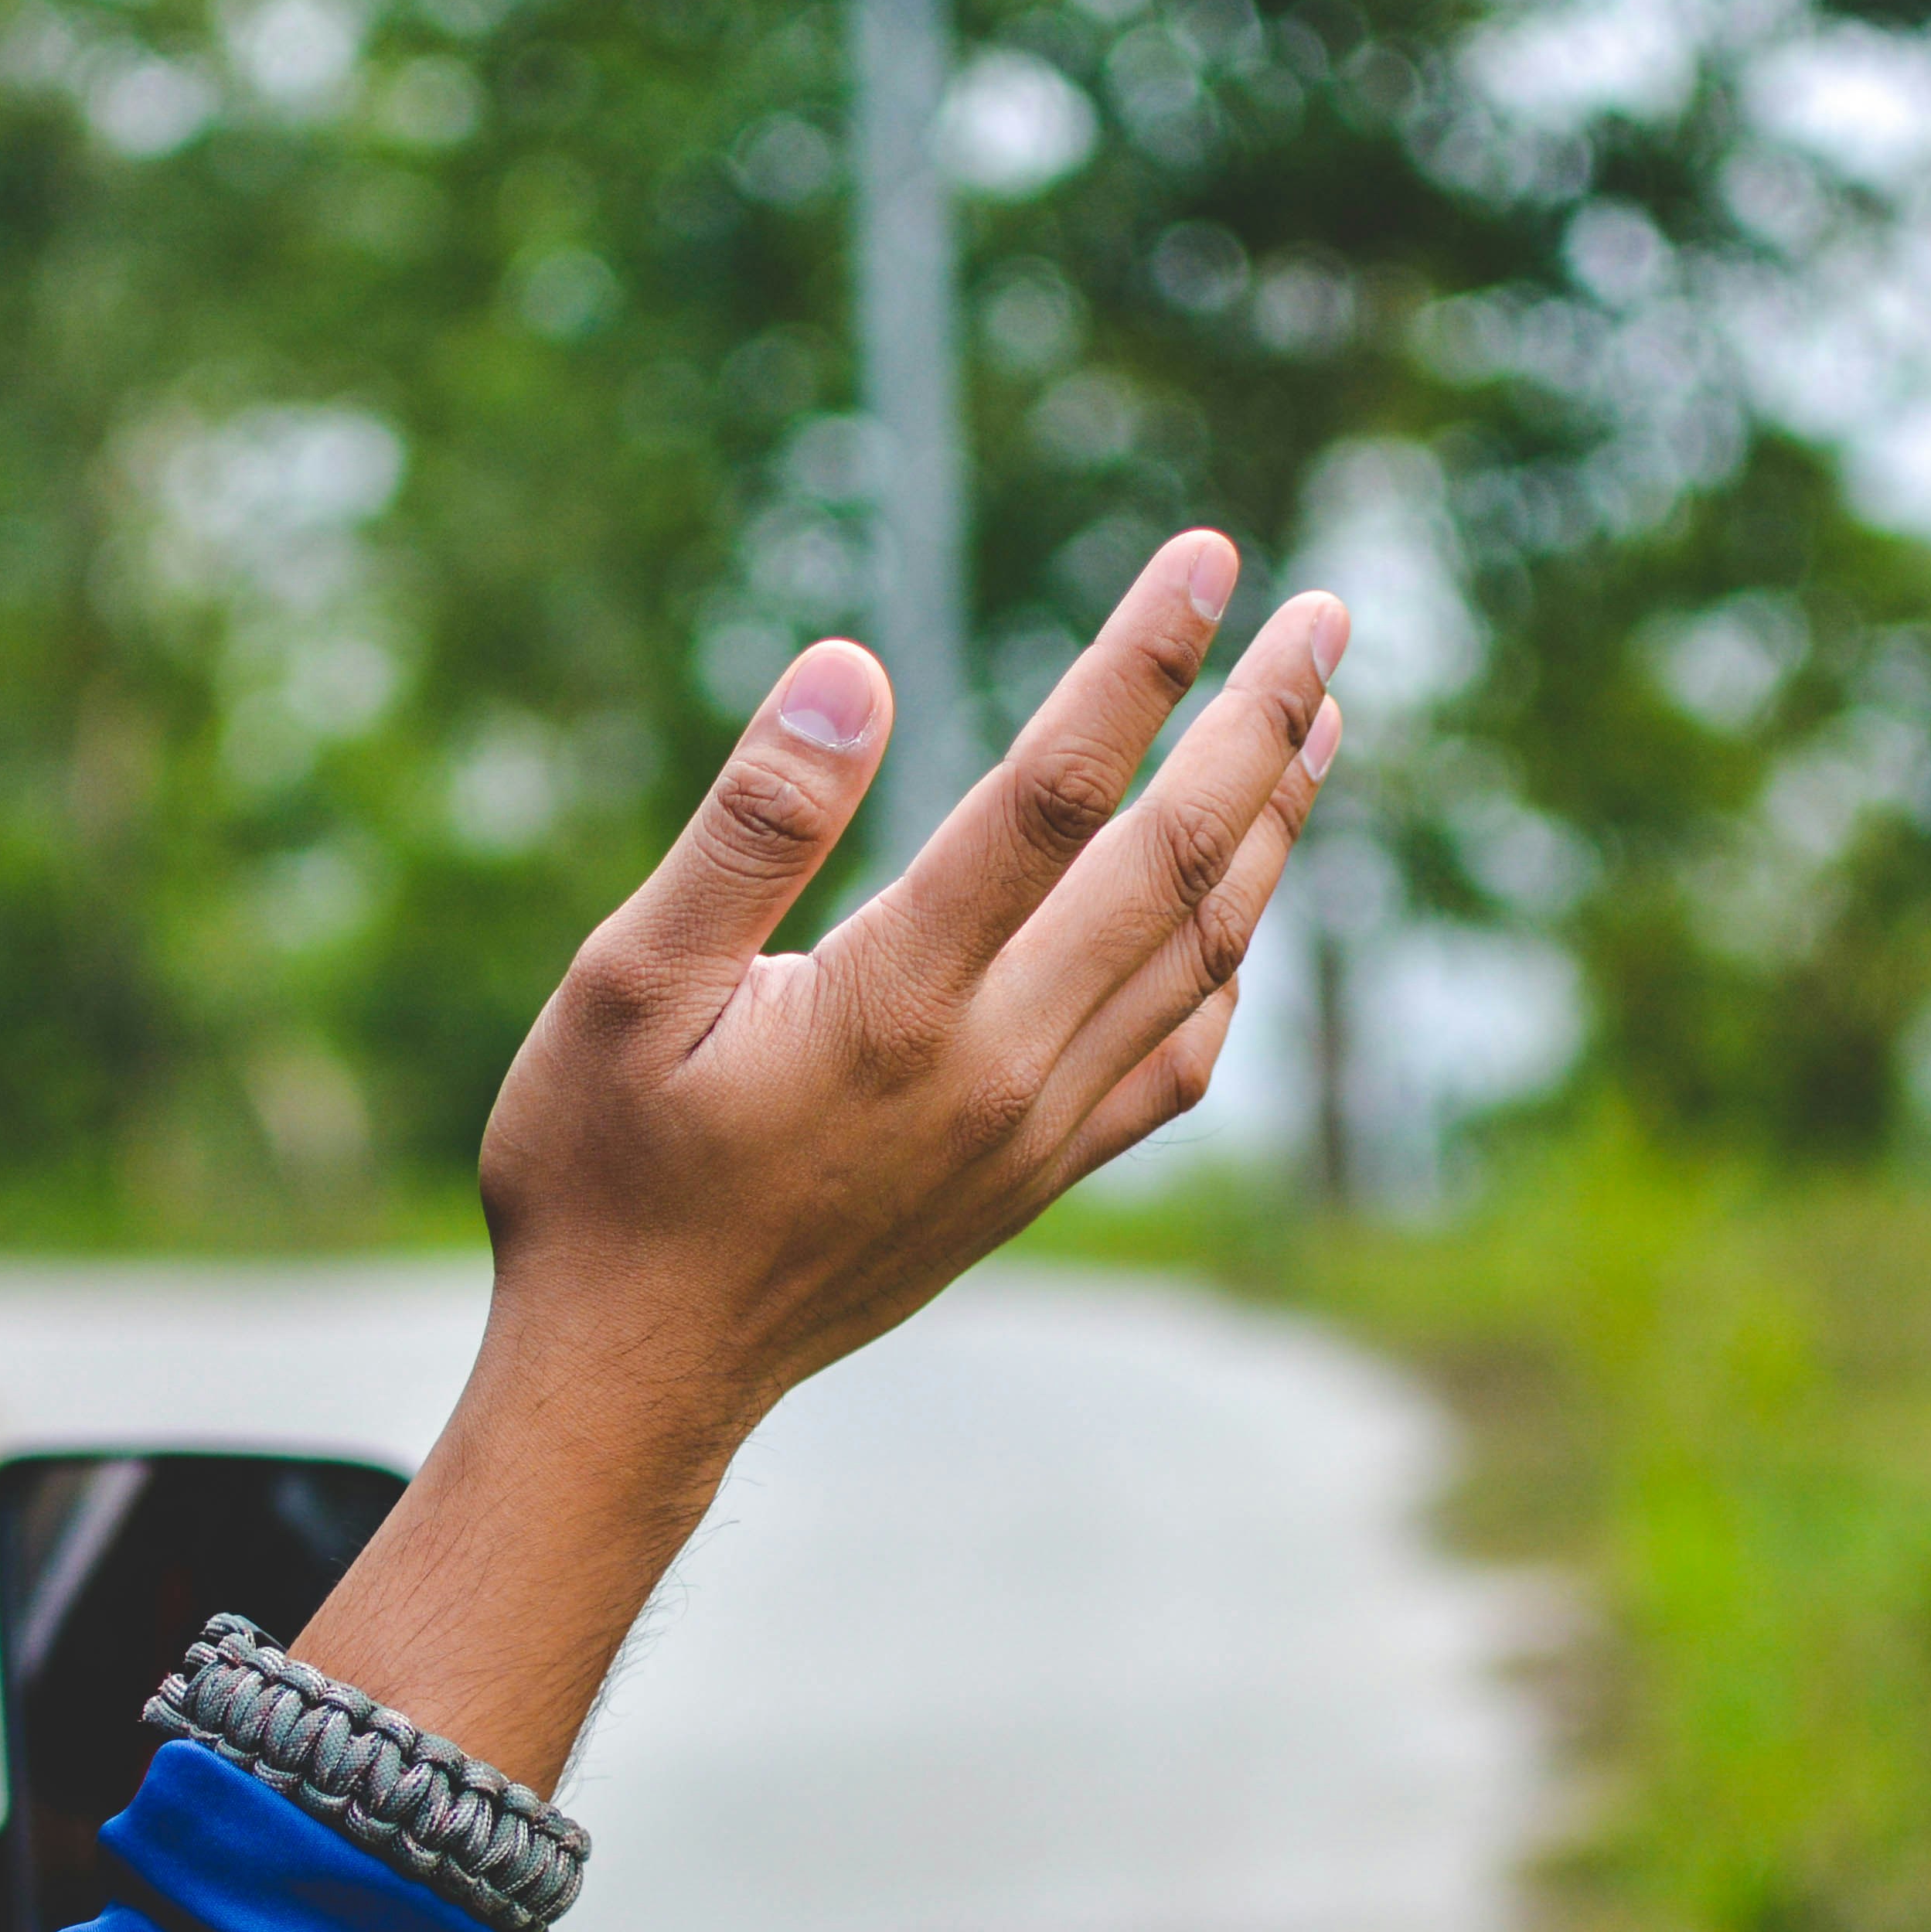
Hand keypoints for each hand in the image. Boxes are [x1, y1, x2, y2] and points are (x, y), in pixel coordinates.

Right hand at [294, 531, 1346, 1791]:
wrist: (634, 1375)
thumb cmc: (599, 1169)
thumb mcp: (625, 980)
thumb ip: (752, 825)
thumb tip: (856, 663)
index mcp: (895, 1003)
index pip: (1055, 795)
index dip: (1139, 663)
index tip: (1208, 556)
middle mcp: (995, 1069)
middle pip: (1174, 866)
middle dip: (1263, 724)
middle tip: (1331, 613)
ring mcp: (1033, 1135)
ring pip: (1202, 956)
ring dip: (1272, 829)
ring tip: (1319, 718)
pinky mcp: (1035, 1181)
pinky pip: (1178, 1063)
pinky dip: (1229, 967)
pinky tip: (1241, 910)